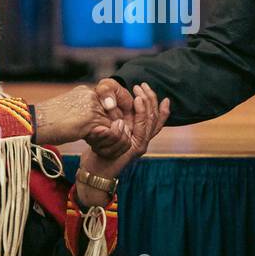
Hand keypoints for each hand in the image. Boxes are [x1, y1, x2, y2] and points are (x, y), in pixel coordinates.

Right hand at [32, 85, 117, 145]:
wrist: (35, 123)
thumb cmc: (47, 121)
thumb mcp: (68, 111)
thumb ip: (83, 113)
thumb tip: (97, 126)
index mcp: (85, 92)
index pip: (105, 106)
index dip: (104, 120)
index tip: (97, 131)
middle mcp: (91, 95)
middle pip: (112, 114)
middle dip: (107, 128)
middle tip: (97, 139)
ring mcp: (92, 106)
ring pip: (112, 123)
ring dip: (106, 136)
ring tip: (94, 141)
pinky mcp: (91, 119)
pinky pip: (109, 132)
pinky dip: (103, 141)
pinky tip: (91, 144)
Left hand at [77, 83, 169, 206]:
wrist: (95, 170)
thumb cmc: (99, 149)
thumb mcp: (108, 128)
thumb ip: (116, 118)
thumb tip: (115, 102)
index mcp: (139, 136)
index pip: (156, 120)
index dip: (160, 107)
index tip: (160, 93)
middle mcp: (143, 140)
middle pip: (155, 117)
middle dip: (151, 98)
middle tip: (143, 85)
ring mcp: (141, 145)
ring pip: (150, 120)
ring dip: (146, 103)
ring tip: (139, 90)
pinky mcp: (136, 148)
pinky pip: (142, 128)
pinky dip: (141, 113)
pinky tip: (137, 101)